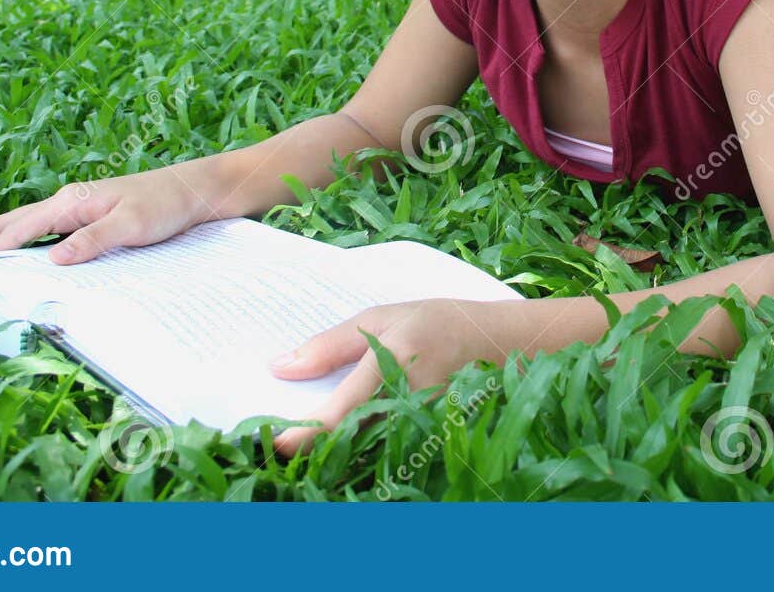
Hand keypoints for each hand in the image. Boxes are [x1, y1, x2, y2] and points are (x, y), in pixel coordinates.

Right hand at [0, 155, 240, 262]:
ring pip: (27, 227)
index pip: (16, 229)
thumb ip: (92, 240)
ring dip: (2, 247)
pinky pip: (49, 233)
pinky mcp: (91, 218)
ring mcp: (78, 209)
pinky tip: (26, 266)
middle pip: (12, 225)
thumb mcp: (132, 225)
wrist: (197, 192)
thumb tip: (51, 260)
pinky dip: (28, 248)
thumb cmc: (167, 204)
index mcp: (71, 201)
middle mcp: (69, 202)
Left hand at [266, 297, 517, 457]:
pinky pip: (393, 455)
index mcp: (394, 359)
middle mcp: (412, 398)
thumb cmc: (434, 323)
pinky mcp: (436, 438)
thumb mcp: (379, 318)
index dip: (304, 435)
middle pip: (353, 442)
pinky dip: (366, 455)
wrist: (500, 340)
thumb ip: (328, 346)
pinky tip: (349, 449)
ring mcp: (428, 424)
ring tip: (314, 451)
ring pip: (372, 454)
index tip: (273, 445)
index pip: (341, 412)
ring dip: (339, 455)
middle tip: (283, 451)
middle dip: (316, 450)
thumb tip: (279, 368)